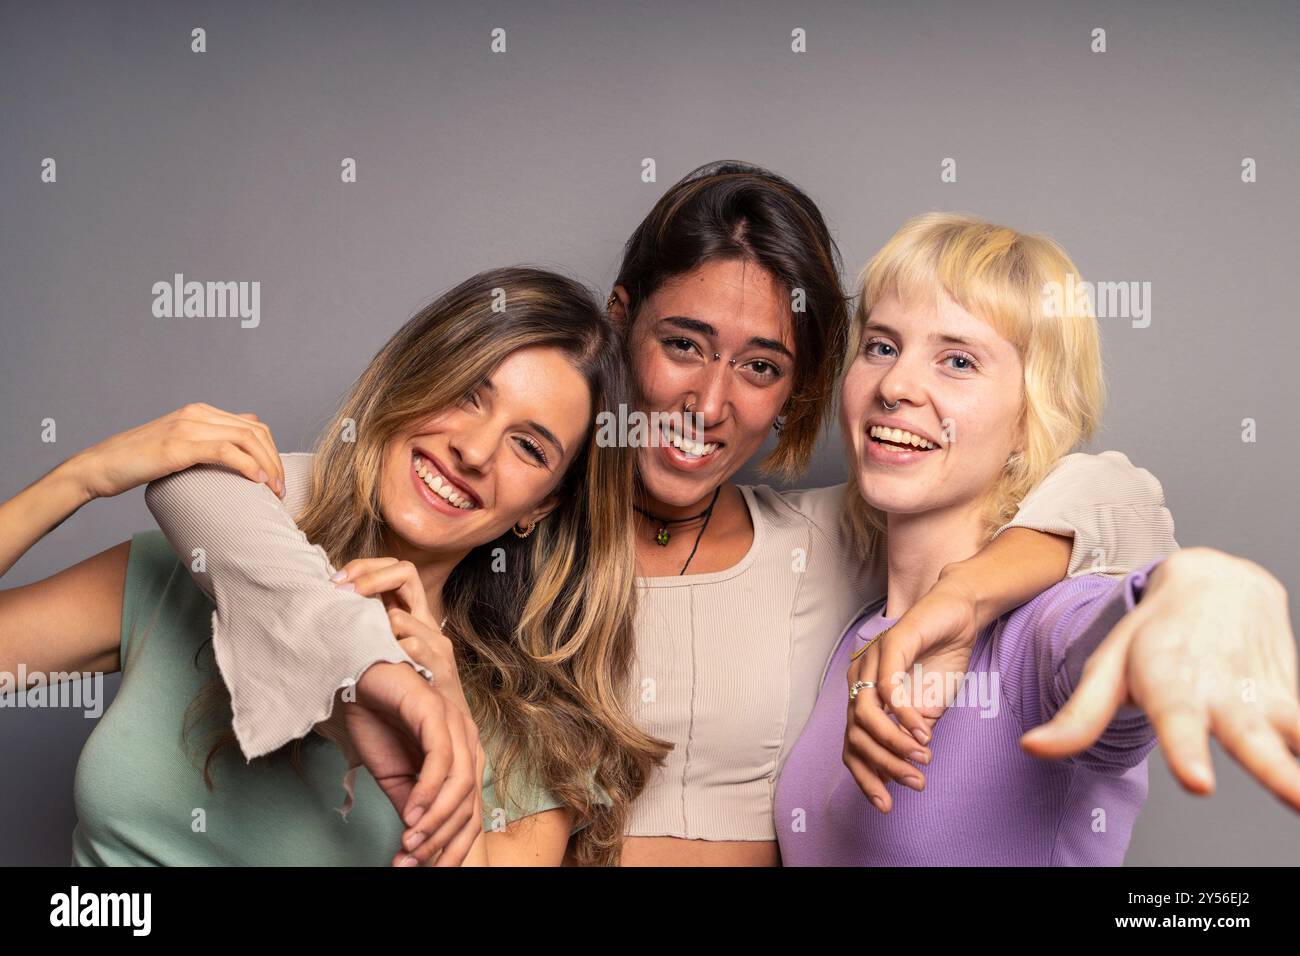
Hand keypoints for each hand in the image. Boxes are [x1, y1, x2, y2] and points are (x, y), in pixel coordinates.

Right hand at [62, 403, 283, 500]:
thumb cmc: (138, 464)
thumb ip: (204, 447)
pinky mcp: (179, 445)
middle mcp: (197, 413)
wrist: (99, 467)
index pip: (253, 426)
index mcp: (200, 412)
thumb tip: (237, 459)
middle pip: (256, 431)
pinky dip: (248, 465)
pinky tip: (258, 481)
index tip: (277, 479)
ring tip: (274, 491)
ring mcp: (188, 426)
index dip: (272, 452)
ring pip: (246, 439)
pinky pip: (225, 450)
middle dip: (276, 461)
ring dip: (268, 466)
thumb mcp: (178, 449)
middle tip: (281, 490)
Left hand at [331, 557, 467, 710]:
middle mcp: (427, 621)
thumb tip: (331, 607)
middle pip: (404, 572)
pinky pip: (411, 648)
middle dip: (368, 577)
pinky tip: (372, 661)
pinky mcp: (440, 668)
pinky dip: (389, 651)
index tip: (337, 581)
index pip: (396, 567)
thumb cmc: (409, 689)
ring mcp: (436, 642)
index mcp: (415, 613)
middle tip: (340, 591)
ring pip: (399, 615)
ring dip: (372, 624)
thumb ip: (370, 626)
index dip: (366, 567)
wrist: (446, 726)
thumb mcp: (388, 649)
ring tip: (352, 635)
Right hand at [345, 662, 485, 866]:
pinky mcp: (436, 711)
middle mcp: (467, 741)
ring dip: (434, 821)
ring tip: (409, 843)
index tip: (422, 871)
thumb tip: (419, 844)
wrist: (354, 678)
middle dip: (443, 841)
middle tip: (412, 864)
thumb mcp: (395, 776)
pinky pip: (441, 760)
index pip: (469, 813)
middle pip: (470, 804)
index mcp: (462, 756)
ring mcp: (455, 723)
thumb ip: (413, 804)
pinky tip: (410, 812)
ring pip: (460, 786)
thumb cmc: (377, 720)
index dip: (449, 847)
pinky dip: (427, 791)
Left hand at [843, 571, 980, 810]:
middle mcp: (859, 679)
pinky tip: (922, 730)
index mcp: (863, 698)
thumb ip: (909, 739)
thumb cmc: (940, 663)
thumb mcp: (925, 712)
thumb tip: (898, 775)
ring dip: (893, 742)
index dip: (865, 777)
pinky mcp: (889, 645)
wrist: (960, 617)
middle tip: (915, 782)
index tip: (887, 805)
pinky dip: (903, 714)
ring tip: (922, 756)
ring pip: (866, 714)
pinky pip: (886, 687)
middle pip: (855, 736)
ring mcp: (870, 660)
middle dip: (884, 766)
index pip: (852, 746)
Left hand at [1022, 547, 1299, 810]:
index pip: (1177, 720)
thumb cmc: (1153, 635)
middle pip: (1248, 734)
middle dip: (1271, 768)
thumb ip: (1078, 716)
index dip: (1186, 750)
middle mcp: (1222, 688)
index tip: (1198, 781)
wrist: (1216, 580)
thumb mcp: (1109, 667)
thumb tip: (1032, 748)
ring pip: (1293, 729)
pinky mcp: (1292, 694)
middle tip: (1294, 796)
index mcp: (1171, 681)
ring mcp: (1264, 692)